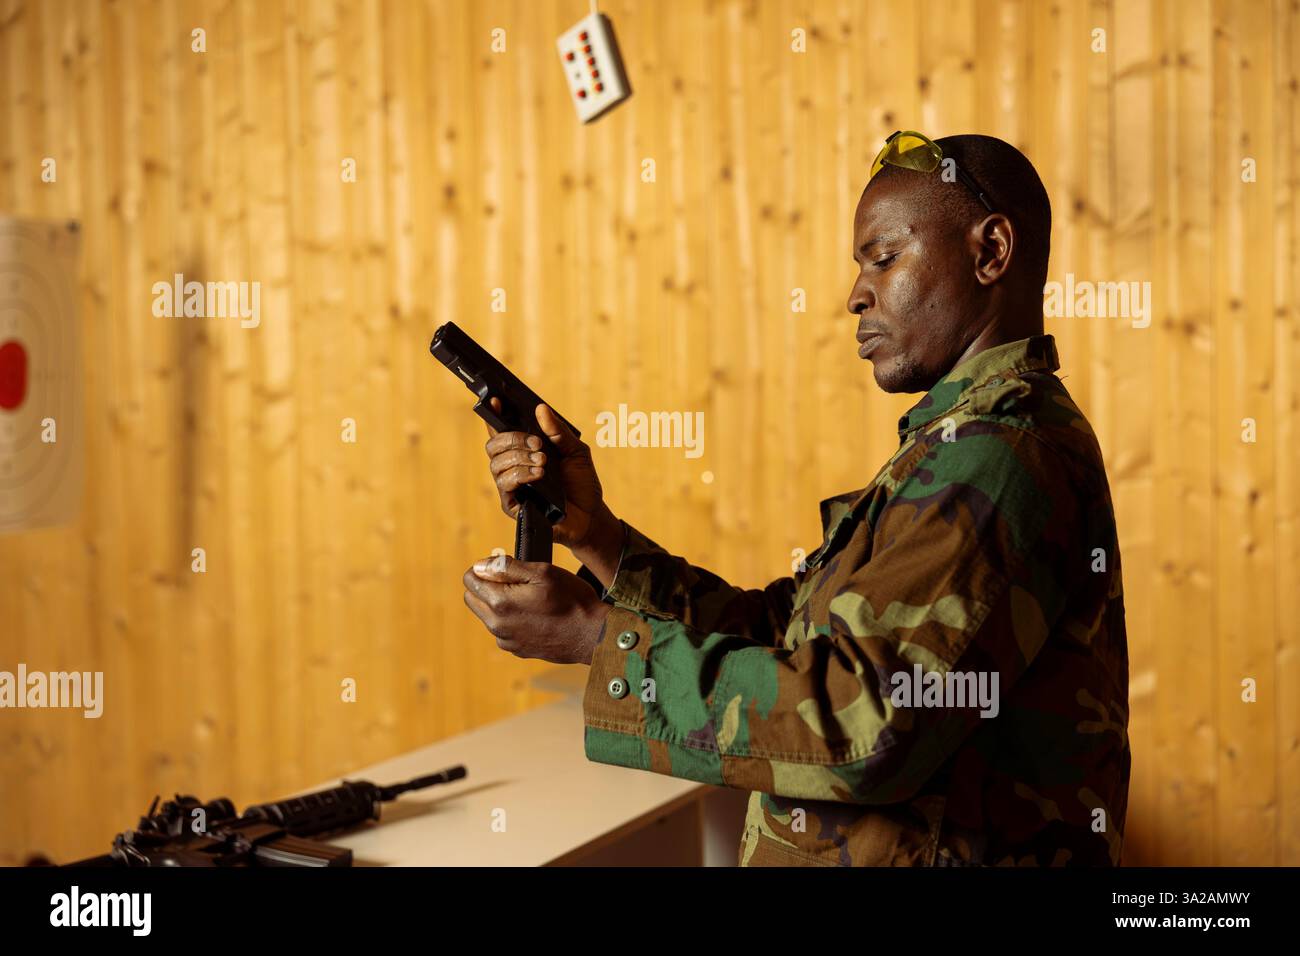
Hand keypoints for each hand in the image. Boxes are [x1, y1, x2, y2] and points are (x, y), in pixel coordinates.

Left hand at [462, 555, 612, 664]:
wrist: (592, 635)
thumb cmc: (571, 600)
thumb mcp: (542, 572)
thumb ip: (506, 567)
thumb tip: (480, 565)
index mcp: (500, 603)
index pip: (470, 579)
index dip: (485, 567)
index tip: (504, 566)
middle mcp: (497, 625)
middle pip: (472, 598)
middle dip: (486, 585)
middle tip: (515, 580)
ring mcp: (506, 640)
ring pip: (487, 615)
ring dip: (499, 603)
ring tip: (530, 598)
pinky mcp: (516, 649)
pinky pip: (503, 629)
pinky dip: (511, 619)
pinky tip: (535, 615)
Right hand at [483, 399, 612, 551]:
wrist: (590, 514)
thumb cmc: (581, 483)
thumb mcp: (576, 451)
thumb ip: (558, 431)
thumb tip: (541, 408)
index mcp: (524, 450)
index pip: (501, 430)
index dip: (495, 415)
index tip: (497, 401)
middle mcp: (513, 466)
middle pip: (493, 445)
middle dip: (513, 439)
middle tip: (537, 444)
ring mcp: (510, 486)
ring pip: (497, 463)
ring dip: (520, 457)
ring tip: (543, 462)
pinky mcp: (511, 504)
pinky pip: (504, 483)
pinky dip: (520, 474)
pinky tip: (538, 475)